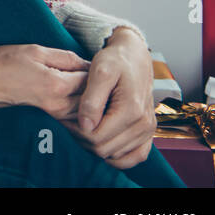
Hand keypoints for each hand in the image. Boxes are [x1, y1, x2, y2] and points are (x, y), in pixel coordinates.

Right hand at [0, 44, 90, 120]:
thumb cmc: (7, 62)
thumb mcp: (37, 51)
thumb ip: (66, 57)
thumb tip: (88, 64)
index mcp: (57, 84)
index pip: (91, 79)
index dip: (97, 70)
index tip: (99, 64)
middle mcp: (58, 104)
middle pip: (92, 99)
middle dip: (98, 88)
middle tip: (100, 77)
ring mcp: (53, 115)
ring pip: (85, 111)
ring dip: (90, 100)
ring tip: (89, 87)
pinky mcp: (48, 120)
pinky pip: (73, 117)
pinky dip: (79, 109)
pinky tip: (76, 99)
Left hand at [59, 28, 155, 169]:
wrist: (135, 57)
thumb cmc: (115, 61)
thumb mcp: (99, 71)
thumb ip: (91, 99)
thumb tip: (85, 126)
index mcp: (132, 109)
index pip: (97, 138)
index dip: (76, 132)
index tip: (65, 118)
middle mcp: (144, 124)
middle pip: (105, 150)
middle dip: (83, 139)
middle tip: (71, 122)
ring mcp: (148, 130)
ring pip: (116, 156)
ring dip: (97, 146)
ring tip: (84, 126)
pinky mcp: (148, 133)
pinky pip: (135, 157)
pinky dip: (117, 155)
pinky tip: (102, 141)